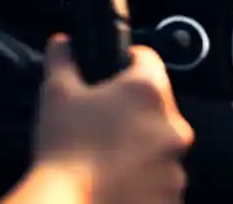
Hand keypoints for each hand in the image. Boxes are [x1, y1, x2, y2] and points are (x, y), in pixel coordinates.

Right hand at [9, 36, 192, 203]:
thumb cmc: (65, 148)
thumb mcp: (55, 93)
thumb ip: (62, 59)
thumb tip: (62, 42)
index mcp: (148, 91)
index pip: (147, 58)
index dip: (125, 60)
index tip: (110, 73)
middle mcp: (172, 125)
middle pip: (155, 104)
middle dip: (132, 109)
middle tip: (100, 121)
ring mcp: (176, 165)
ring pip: (159, 143)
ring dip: (140, 145)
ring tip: (106, 155)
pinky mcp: (174, 195)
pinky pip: (160, 178)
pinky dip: (143, 177)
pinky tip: (115, 179)